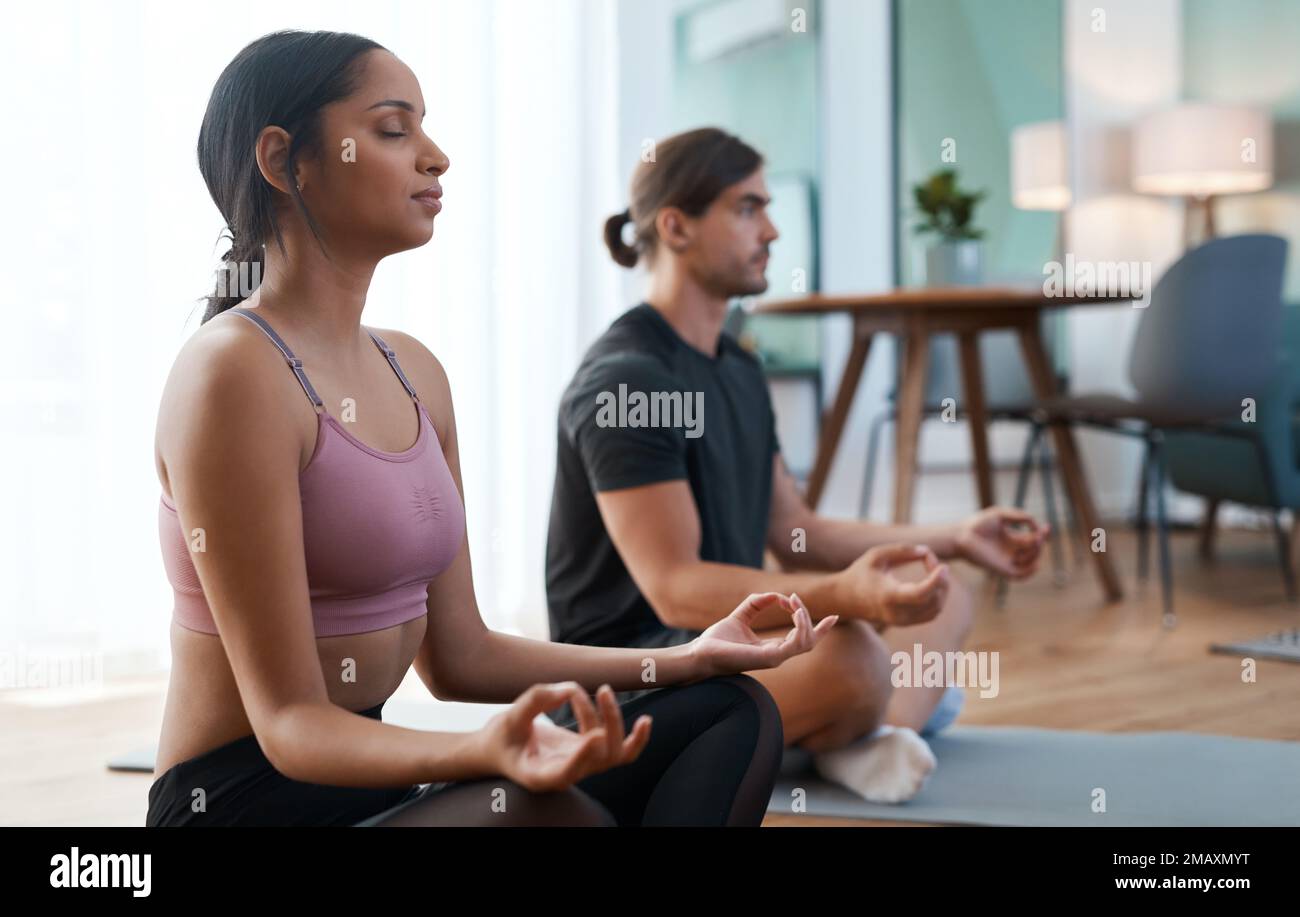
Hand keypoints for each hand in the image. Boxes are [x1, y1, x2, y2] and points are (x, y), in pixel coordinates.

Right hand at [475, 682, 651, 792]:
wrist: (503, 747)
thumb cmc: (503, 737)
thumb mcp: (509, 718)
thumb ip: (534, 701)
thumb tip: (568, 689)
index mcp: (541, 775)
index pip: (567, 773)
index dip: (583, 756)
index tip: (595, 735)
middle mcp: (566, 775)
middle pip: (600, 758)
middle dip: (608, 723)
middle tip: (602, 689)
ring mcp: (582, 766)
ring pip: (614, 753)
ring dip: (614, 719)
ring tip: (602, 689)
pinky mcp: (591, 754)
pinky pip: (621, 751)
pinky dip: (635, 738)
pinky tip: (645, 721)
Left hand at [688, 592, 837, 678]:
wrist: (701, 653)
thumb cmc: (717, 640)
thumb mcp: (740, 616)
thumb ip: (756, 604)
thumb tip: (775, 596)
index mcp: (772, 648)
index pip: (803, 641)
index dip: (820, 629)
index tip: (835, 616)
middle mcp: (777, 655)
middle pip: (809, 641)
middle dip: (814, 621)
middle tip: (796, 600)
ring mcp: (775, 658)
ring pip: (806, 642)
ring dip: (805, 619)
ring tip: (794, 602)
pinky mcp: (770, 658)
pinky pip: (796, 643)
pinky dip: (800, 625)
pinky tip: (795, 610)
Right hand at [840, 543, 949, 627]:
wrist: (846, 599)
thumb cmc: (861, 573)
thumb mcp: (876, 555)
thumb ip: (902, 551)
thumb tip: (926, 552)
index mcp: (887, 596)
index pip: (919, 594)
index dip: (936, 581)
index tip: (944, 566)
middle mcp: (897, 613)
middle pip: (933, 600)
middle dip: (940, 578)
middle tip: (929, 558)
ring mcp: (903, 621)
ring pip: (937, 607)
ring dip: (942, 587)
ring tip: (932, 568)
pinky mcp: (908, 623)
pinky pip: (933, 612)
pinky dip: (938, 595)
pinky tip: (931, 581)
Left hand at [956, 507, 1048, 578]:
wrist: (961, 535)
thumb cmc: (978, 523)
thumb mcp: (1002, 515)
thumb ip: (1021, 516)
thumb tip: (1037, 527)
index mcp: (1012, 538)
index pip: (1033, 539)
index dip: (1042, 534)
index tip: (1047, 527)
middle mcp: (1011, 551)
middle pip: (1034, 551)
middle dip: (1040, 543)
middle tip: (1039, 535)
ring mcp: (1008, 561)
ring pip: (1030, 562)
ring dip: (1036, 554)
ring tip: (1033, 542)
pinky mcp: (1002, 570)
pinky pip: (1021, 575)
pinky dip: (1030, 571)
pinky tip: (1034, 562)